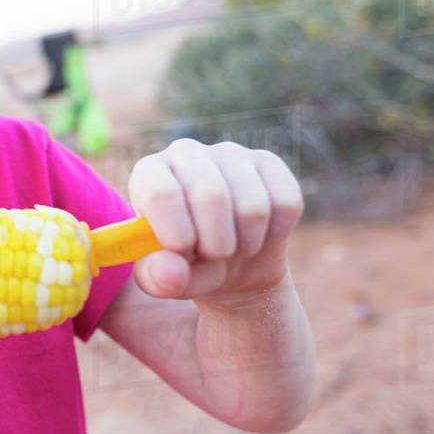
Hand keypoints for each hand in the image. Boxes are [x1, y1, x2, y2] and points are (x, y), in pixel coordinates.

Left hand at [127, 139, 303, 304]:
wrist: (232, 265)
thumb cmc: (188, 267)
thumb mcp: (167, 280)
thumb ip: (157, 278)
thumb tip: (169, 272)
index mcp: (148, 174)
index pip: (159, 192)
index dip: (175, 232)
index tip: (184, 254)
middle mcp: (185, 152)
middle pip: (210, 196)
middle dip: (215, 244)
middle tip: (211, 256)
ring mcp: (229, 153)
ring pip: (252, 206)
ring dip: (246, 243)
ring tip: (232, 247)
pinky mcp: (268, 162)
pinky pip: (285, 203)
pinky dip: (275, 233)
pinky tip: (259, 233)